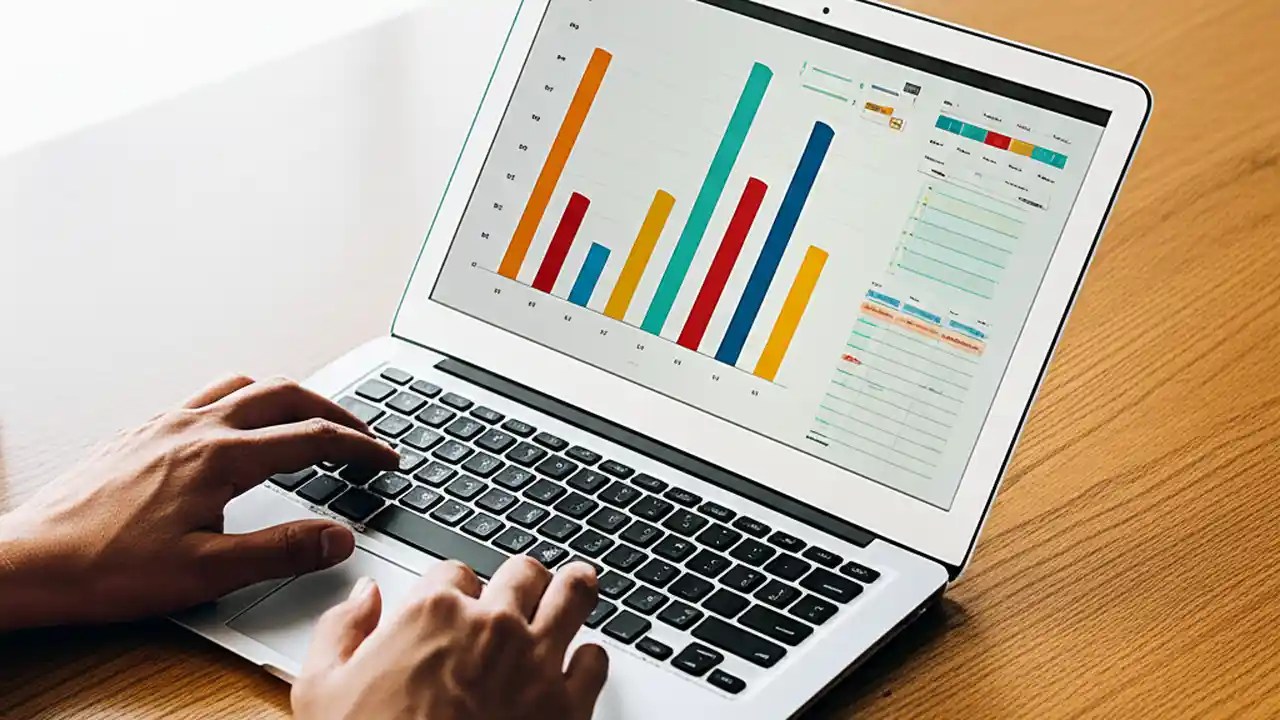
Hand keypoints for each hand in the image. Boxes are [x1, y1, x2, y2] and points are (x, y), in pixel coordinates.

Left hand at [0, 375, 398, 629]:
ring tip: (308, 416)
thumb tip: (338, 537)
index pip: (312, 438)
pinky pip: (204, 396)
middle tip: (361, 432)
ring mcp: (164, 425)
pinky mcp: (140, 433)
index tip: (386, 458)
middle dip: (333, 409)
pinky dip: (241, 401)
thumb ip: (281, 550)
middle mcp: (195, 428)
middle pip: (284, 394)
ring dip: (287, 395)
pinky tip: (236, 428)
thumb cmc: (106, 569)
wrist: (28, 562)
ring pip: (242, 385)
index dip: (359, 447)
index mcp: (221, 457)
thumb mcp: (207, 573)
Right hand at [293, 556, 609, 719]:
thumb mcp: (322, 690)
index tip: (457, 602)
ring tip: (574, 590)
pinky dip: (588, 660)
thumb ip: (341, 629)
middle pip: (522, 573)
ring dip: (572, 592)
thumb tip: (364, 595)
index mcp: (432, 613)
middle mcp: (491, 626)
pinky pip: (596, 659)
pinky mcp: (568, 703)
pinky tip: (578, 666)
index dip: (456, 587)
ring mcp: (535, 662)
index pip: (455, 570)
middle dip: (520, 582)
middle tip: (522, 593)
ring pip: (574, 595)